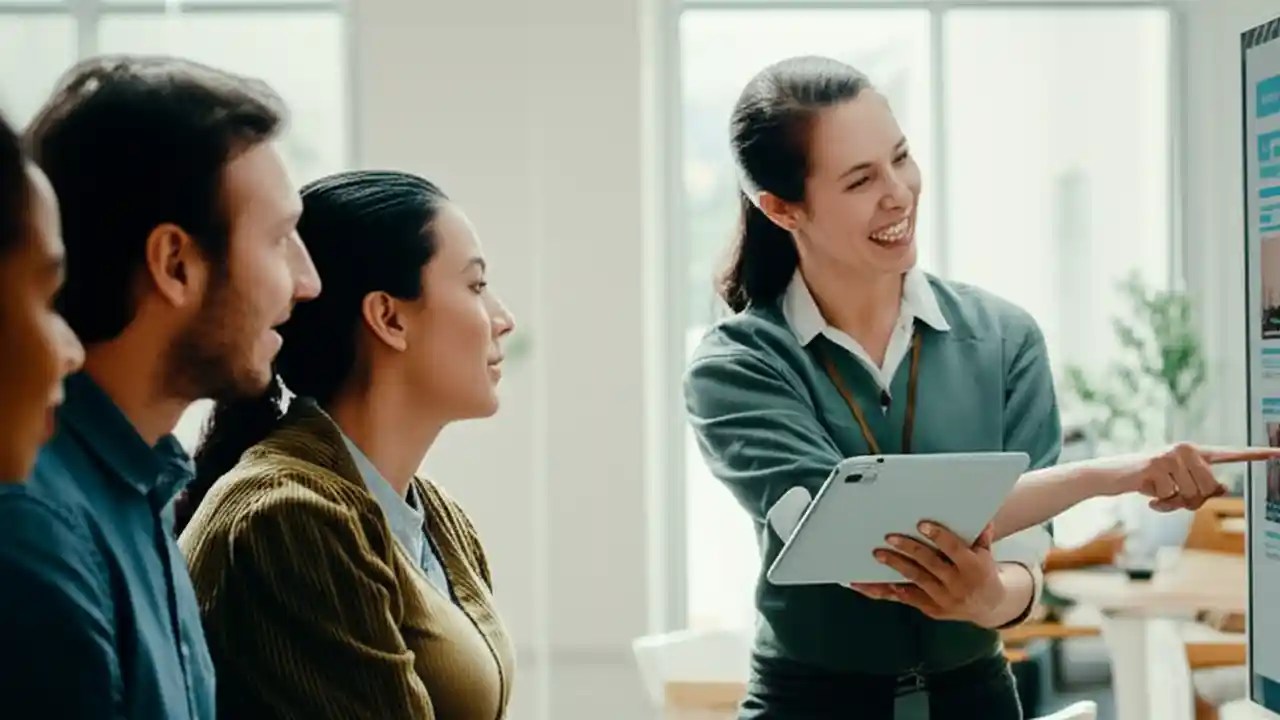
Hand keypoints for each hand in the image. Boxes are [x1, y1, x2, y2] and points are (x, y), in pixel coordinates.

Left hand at [849, 521, 1005, 625]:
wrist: (988, 606)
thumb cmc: (983, 572)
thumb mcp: (985, 553)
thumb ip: (980, 536)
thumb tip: (980, 515)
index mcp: (973, 568)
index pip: (953, 549)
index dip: (938, 536)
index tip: (921, 525)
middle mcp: (958, 584)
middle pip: (929, 564)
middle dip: (909, 549)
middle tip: (889, 537)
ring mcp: (944, 599)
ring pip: (916, 580)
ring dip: (896, 566)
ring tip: (878, 555)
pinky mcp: (932, 609)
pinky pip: (908, 598)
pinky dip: (891, 590)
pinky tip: (875, 583)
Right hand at [1109, 444, 1279, 511]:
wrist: (1109, 476)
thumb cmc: (1148, 481)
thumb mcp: (1177, 485)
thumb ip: (1203, 487)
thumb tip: (1225, 486)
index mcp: (1194, 451)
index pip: (1230, 454)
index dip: (1256, 455)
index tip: (1279, 454)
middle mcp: (1186, 448)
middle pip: (1210, 488)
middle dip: (1191, 501)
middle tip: (1170, 497)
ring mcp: (1170, 455)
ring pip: (1191, 496)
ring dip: (1173, 504)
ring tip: (1157, 495)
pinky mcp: (1155, 465)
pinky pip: (1170, 498)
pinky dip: (1159, 504)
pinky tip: (1146, 494)